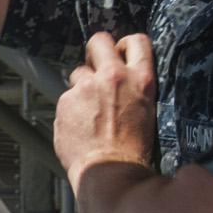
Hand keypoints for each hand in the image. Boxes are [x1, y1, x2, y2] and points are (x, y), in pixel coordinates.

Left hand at [55, 31, 158, 183]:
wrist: (111, 171)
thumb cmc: (132, 149)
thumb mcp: (146, 110)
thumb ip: (132, 87)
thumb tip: (117, 75)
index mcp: (140, 80)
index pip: (136, 41)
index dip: (123, 45)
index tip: (117, 53)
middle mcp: (114, 77)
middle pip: (99, 41)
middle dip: (95, 51)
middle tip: (94, 66)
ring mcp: (87, 87)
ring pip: (78, 74)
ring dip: (81, 88)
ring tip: (90, 113)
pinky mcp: (66, 100)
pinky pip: (66, 98)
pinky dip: (70, 109)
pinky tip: (79, 127)